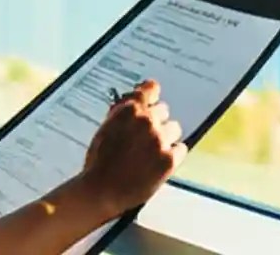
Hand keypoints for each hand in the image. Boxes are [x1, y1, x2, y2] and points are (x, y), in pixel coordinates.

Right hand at [80, 79, 186, 217]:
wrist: (100, 191)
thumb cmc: (98, 163)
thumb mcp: (105, 129)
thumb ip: (121, 113)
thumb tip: (133, 102)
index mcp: (129, 111)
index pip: (151, 88)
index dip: (151, 94)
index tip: (153, 97)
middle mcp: (147, 121)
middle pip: (163, 111)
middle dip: (156, 121)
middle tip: (146, 137)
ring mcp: (159, 140)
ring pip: (174, 129)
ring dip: (166, 137)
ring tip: (152, 152)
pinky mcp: (169, 159)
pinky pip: (181, 148)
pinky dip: (173, 154)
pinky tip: (160, 162)